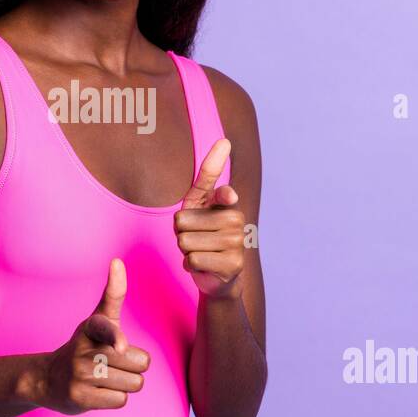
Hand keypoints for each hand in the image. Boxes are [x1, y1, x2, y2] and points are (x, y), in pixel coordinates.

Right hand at [32, 258, 150, 413]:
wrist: (47, 379)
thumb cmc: (84, 347)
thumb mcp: (98, 320)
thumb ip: (113, 293)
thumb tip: (116, 260)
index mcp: (91, 327)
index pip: (107, 329)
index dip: (117, 340)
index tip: (121, 348)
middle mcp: (83, 350)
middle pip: (140, 363)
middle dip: (133, 366)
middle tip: (112, 364)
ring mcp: (80, 375)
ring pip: (134, 383)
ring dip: (125, 384)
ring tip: (105, 378)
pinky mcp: (80, 397)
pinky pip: (121, 400)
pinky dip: (115, 398)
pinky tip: (98, 392)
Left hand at [174, 138, 245, 299]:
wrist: (217, 275)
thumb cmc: (202, 234)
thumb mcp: (197, 204)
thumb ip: (207, 177)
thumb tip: (225, 141)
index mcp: (227, 204)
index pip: (219, 185)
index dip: (216, 167)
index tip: (224, 142)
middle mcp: (236, 219)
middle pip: (182, 221)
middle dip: (180, 233)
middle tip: (195, 238)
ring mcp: (236, 242)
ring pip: (185, 241)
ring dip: (185, 250)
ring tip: (199, 251)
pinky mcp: (232, 264)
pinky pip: (193, 259)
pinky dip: (189, 264)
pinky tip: (202, 265)